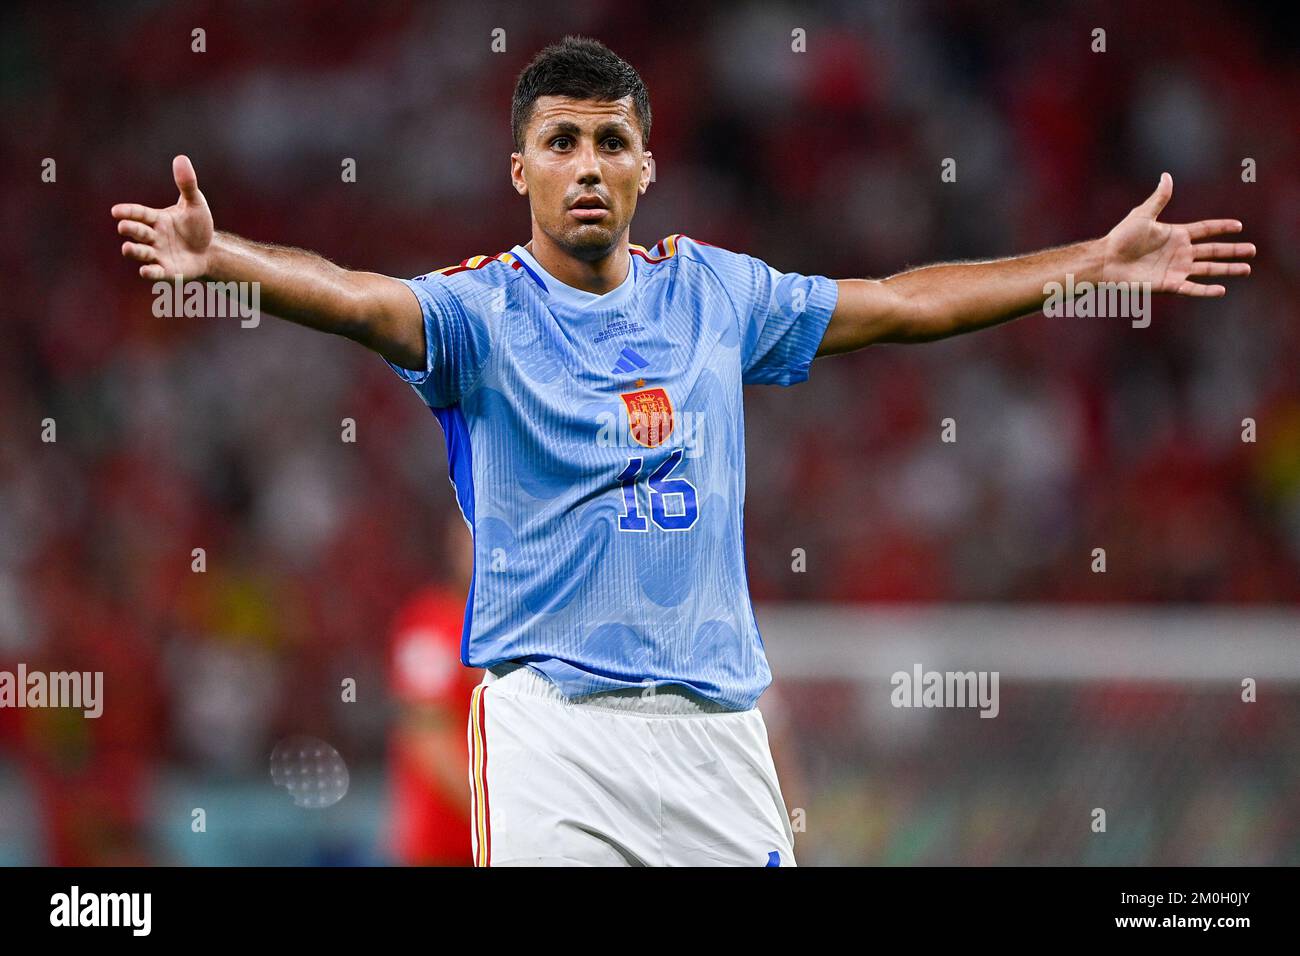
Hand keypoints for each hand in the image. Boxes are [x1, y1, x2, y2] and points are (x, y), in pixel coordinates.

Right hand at [111, 155, 213, 280]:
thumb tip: (181, 158)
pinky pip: (155, 272)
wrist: (210, 251)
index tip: (116, 211)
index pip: (139, 213)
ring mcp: (158, 254)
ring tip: (127, 248)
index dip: (128, 212)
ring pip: (142, 252)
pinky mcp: (166, 271)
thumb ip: (187, 184)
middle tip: (124, 227)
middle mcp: (153, 236)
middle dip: (131, 229)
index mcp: (157, 219)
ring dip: (134, 251)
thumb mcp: (195, 204)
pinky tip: (145, 271)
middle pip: (138, 232)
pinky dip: (149, 272)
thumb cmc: (198, 226)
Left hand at [1100, 172, 1254, 296]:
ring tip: (1246, 269)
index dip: (1222, 227)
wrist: (1106, 260)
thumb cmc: (1121, 237)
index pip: (1205, 230)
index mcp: (1176, 234)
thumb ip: (1159, 198)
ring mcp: (1176, 269)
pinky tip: (1221, 289)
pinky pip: (1192, 288)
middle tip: (1252, 250)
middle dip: (1233, 251)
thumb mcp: (1143, 215)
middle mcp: (1179, 252)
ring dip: (1227, 270)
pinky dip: (1206, 290)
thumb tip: (1166, 175)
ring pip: (1208, 269)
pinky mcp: (1168, 284)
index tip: (1239, 226)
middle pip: (1213, 251)